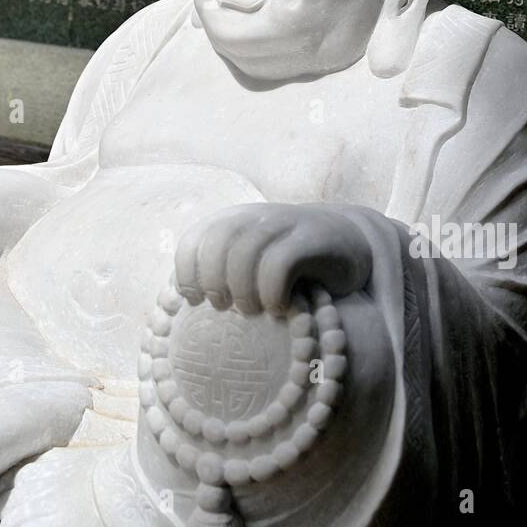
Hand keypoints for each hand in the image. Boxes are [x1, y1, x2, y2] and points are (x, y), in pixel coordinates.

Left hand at [174, 203, 372, 313]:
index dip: (186, 272)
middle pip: (217, 243)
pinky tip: (278, 307)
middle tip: (224, 308)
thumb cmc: (292, 264)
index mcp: (234, 221)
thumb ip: (221, 274)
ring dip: (241, 289)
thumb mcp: (253, 262)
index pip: (194, 240)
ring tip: (251, 310)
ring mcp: (285, 224)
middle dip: (212, 280)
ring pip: (245, 252)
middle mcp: (256, 216)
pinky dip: (271, 291)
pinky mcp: (312, 239)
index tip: (195, 302)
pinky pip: (280, 264)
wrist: (349, 242)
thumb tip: (178, 309)